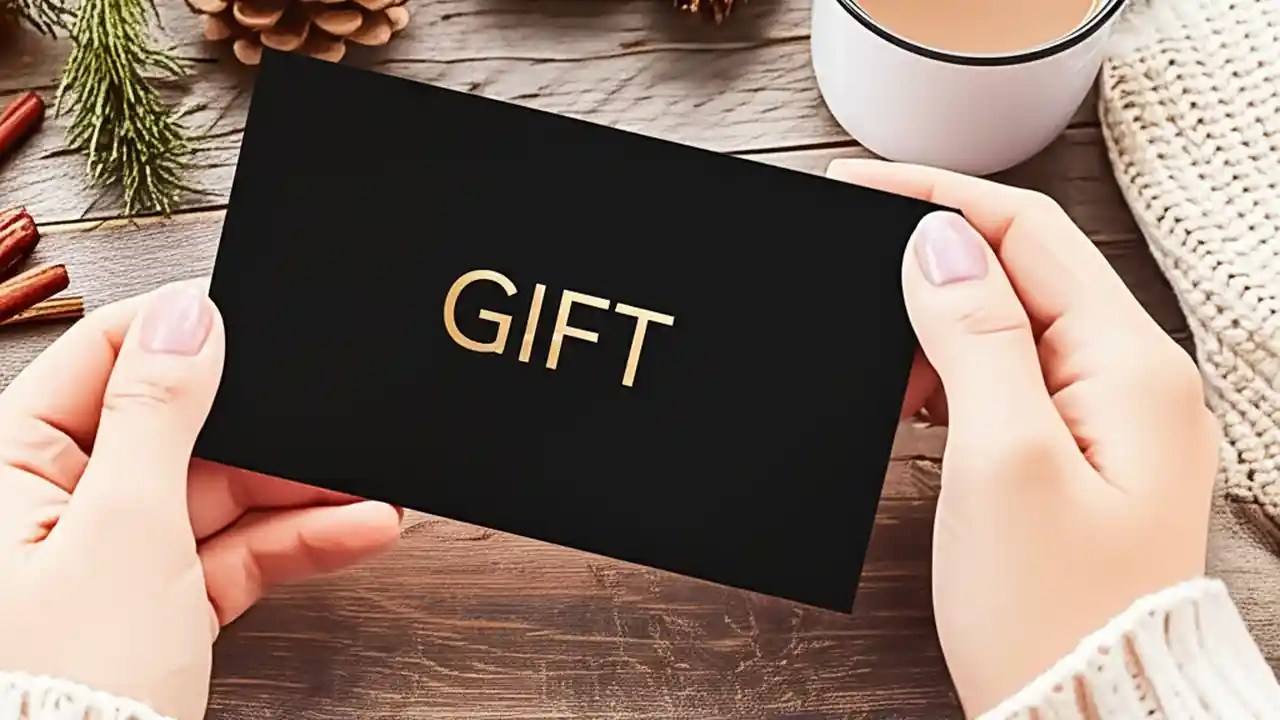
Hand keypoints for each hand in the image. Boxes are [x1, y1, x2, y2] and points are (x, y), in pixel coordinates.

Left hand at [0, 282, 401, 718]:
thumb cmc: (60, 683)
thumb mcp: (124, 527)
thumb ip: (158, 412)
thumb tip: (190, 313)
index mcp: (12, 463)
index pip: (103, 356)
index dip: (183, 330)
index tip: (258, 313)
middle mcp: (57, 500)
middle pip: (177, 426)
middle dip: (265, 428)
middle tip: (329, 415)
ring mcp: (113, 553)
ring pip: (219, 491)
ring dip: (299, 490)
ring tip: (372, 487)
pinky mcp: (160, 600)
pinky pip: (235, 549)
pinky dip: (296, 541)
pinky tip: (358, 529)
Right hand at [828, 160, 1218, 715]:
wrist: (1087, 711)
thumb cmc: (1051, 608)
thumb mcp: (1001, 459)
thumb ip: (975, 336)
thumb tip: (939, 244)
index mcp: (1129, 366)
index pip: (1028, 232)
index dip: (937, 199)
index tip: (854, 190)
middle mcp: (1131, 380)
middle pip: (1022, 271)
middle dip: (932, 259)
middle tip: (851, 278)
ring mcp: (1109, 418)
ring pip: (1011, 324)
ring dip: (938, 323)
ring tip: (878, 357)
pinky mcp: (1079, 453)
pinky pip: (1011, 380)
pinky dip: (954, 374)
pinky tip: (914, 400)